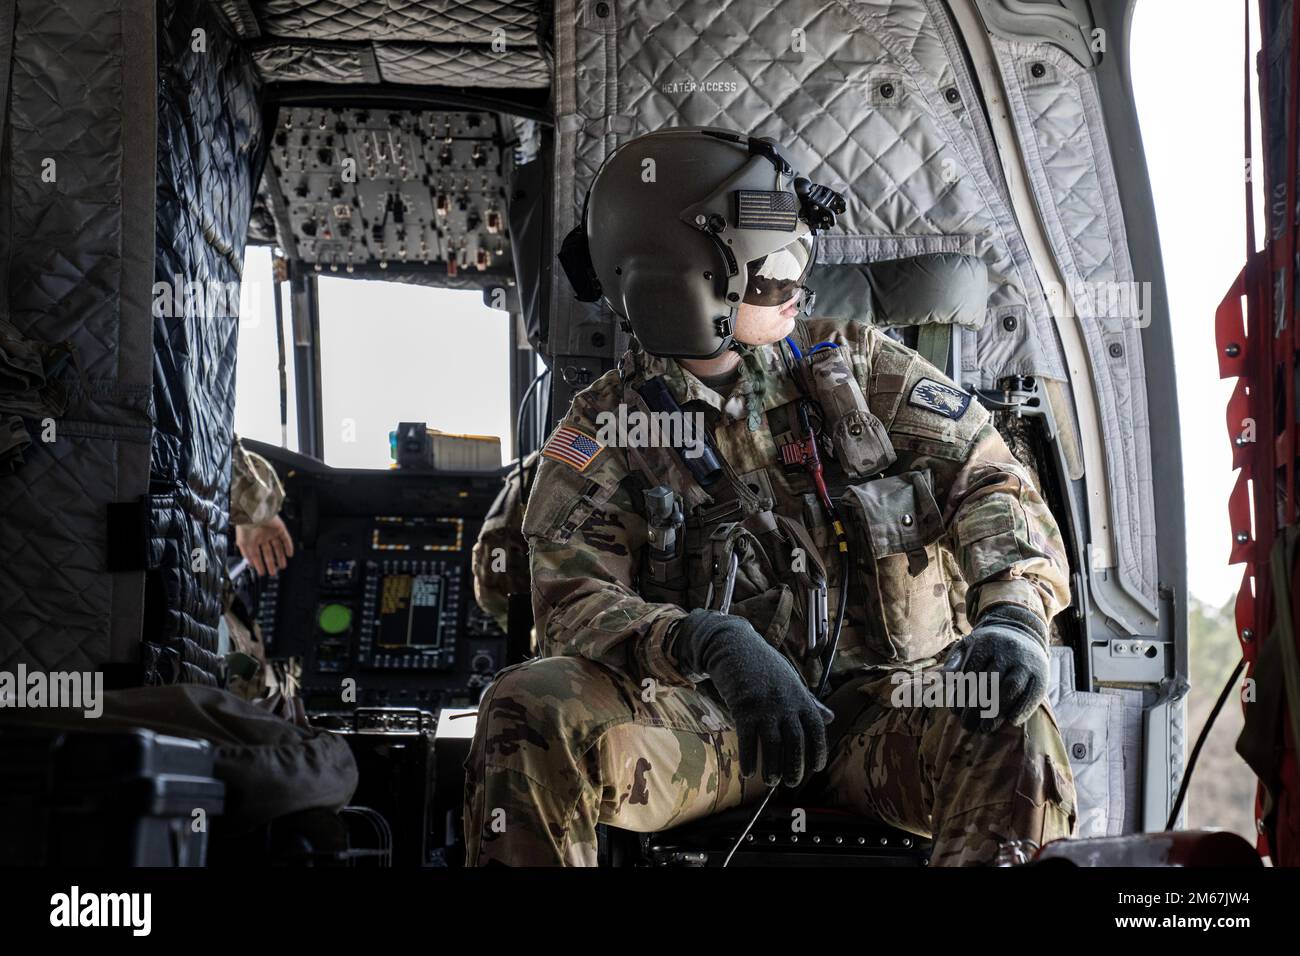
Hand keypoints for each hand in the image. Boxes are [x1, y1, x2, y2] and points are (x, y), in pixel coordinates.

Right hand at [235, 515, 294, 576]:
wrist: (253, 513)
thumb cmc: (246, 526)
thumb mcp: (242, 544)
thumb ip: (247, 554)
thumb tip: (251, 564)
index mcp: (252, 540)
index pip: (257, 555)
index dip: (260, 564)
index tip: (262, 572)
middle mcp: (262, 537)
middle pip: (269, 553)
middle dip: (271, 563)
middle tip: (273, 572)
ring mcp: (271, 533)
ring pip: (278, 547)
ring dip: (281, 557)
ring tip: (283, 566)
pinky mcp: (280, 529)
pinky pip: (286, 539)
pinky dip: (288, 547)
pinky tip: (289, 554)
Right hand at [671, 609, 831, 786]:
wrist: (734, 646)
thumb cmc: (764, 665)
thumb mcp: (791, 680)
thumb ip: (810, 702)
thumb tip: (831, 718)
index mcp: (800, 697)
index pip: (816, 729)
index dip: (818, 751)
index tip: (815, 768)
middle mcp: (786, 703)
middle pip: (795, 742)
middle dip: (795, 766)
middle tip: (792, 783)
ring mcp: (765, 706)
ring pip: (773, 745)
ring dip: (773, 767)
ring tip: (771, 781)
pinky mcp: (744, 708)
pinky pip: (749, 740)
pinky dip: (749, 758)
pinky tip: (748, 772)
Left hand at [944, 604, 1049, 733]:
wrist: (1022, 631)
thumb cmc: (988, 645)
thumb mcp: (969, 645)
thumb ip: (955, 660)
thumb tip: (946, 678)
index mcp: (986, 642)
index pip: (971, 672)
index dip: (961, 694)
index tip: (955, 713)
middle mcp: (1007, 650)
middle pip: (990, 682)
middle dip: (976, 707)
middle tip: (967, 725)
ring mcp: (1026, 661)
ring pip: (1011, 688)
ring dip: (998, 712)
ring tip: (985, 728)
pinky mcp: (1041, 673)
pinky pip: (1033, 693)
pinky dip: (1023, 709)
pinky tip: (1012, 722)